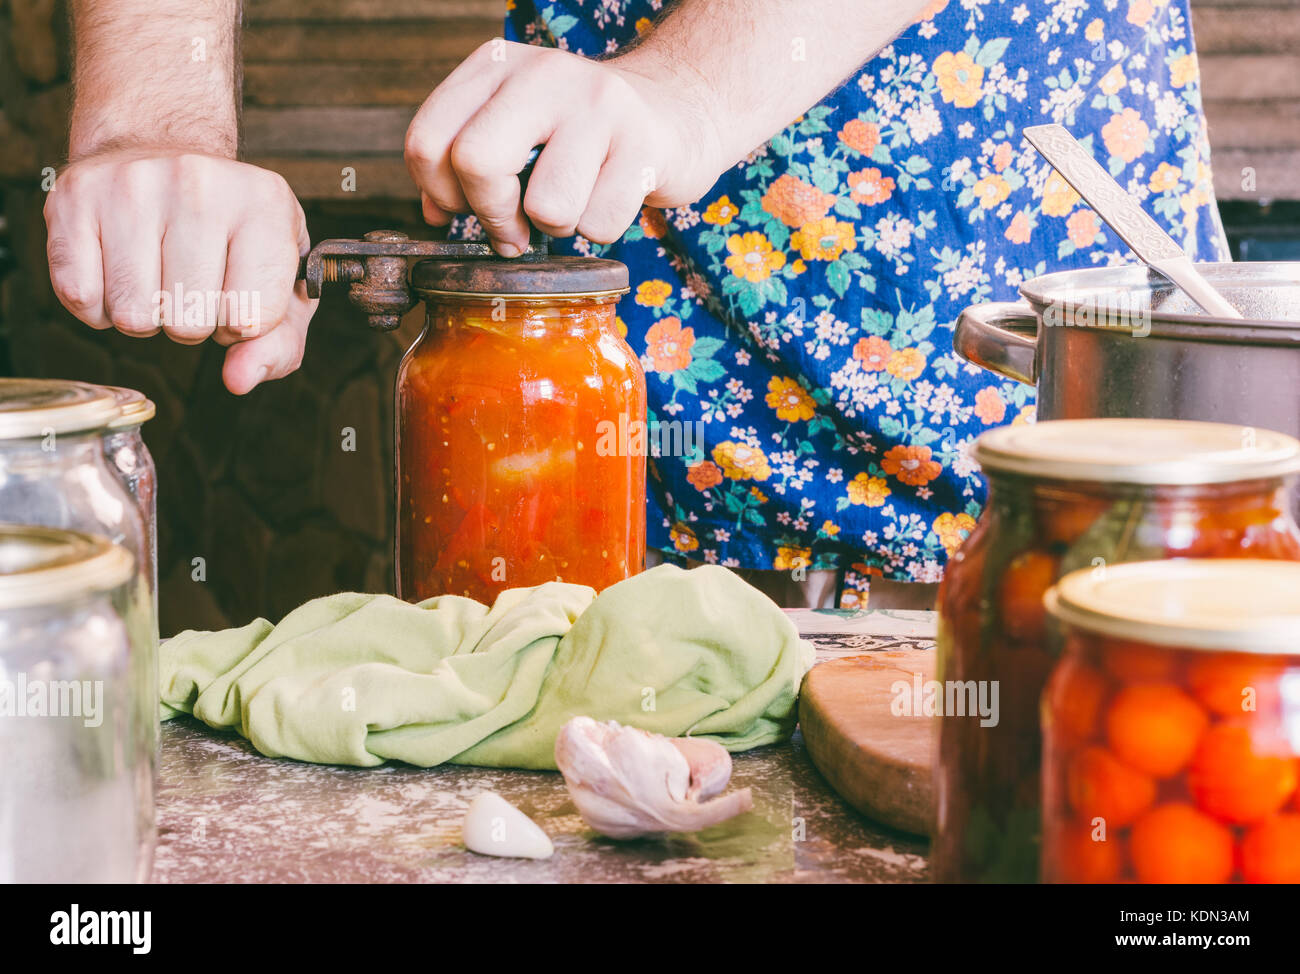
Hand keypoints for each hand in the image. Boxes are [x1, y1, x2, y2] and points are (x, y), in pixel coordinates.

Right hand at [43, 150, 316, 394]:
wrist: (164, 150)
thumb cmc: (232, 229)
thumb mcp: (280, 280)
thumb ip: (279, 342)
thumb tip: (240, 380)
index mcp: (264, 203)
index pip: (253, 317)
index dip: (243, 326)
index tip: (238, 293)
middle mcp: (199, 183)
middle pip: (188, 324)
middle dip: (192, 323)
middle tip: (193, 283)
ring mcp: (132, 185)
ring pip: (133, 318)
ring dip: (147, 316)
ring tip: (159, 275)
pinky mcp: (75, 197)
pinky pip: (81, 298)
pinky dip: (100, 305)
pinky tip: (120, 269)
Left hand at [404, 40, 723, 254]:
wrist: (675, 111)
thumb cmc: (583, 135)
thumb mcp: (514, 128)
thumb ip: (464, 162)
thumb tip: (435, 214)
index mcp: (495, 65)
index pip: (428, 140)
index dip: (440, 195)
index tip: (467, 210)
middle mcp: (542, 73)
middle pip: (476, 163)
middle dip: (492, 216)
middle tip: (514, 229)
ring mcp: (597, 104)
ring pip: (546, 206)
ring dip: (557, 229)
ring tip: (575, 202)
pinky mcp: (643, 143)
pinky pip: (598, 224)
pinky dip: (600, 230)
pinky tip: (611, 196)